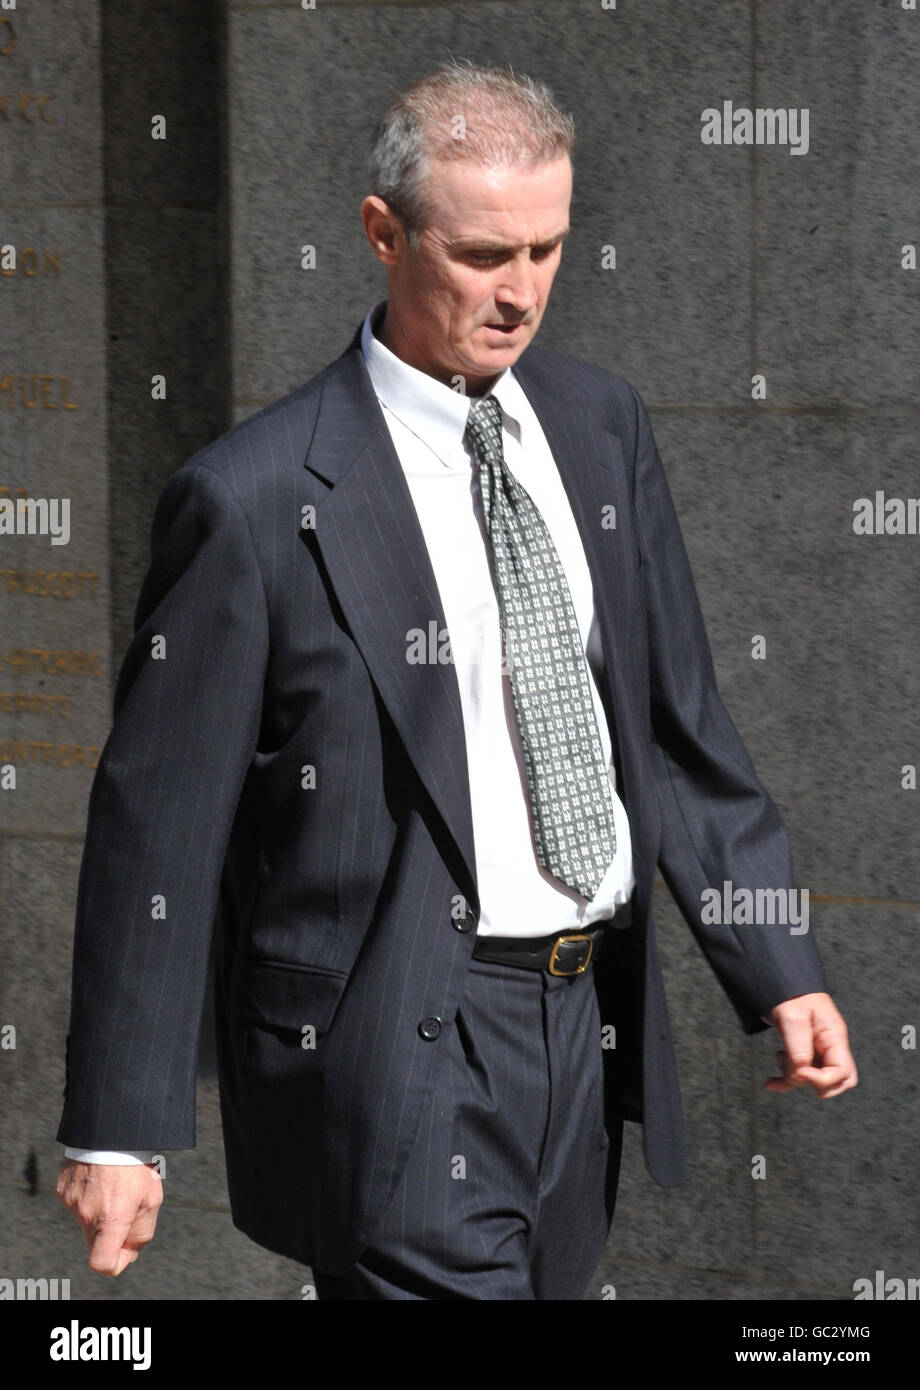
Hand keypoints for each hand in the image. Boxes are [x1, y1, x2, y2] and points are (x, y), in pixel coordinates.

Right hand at [55, 1160, 163, 1274]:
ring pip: (85, 1221)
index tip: (126, 1250)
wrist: (112, 1130)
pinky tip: (99, 1178)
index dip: (116, 1263)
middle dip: (110, 1234)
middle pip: (95, 1242)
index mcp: (111, 1218)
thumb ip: (141, 1232)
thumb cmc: (136, 1164)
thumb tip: (129, 1252)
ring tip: (112, 1185)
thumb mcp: (152, 1198)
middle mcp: (87, 1213)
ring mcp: (71, 1201)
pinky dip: (87, 1197)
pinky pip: (75, 1203)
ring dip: (98, 1212)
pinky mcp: (62, 1189)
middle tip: (126, 1208)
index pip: (102, 1262)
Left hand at [762, 992, 856, 1098]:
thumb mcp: (793, 1019)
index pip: (843, 1073)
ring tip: (778, 1058)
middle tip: (794, 1071)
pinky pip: (801, 1074)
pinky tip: (770, 1081)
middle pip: (838, 1082)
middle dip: (815, 1085)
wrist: (779, 978)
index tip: (800, 1071)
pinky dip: (786, 1079)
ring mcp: (818, 1048)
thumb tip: (801, 1076)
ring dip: (795, 1079)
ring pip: (816, 1080)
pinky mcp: (804, 1049)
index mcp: (834, 1036)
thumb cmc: (790, 992)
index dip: (821, 1080)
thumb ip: (799, 1050)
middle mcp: (830, 1045)